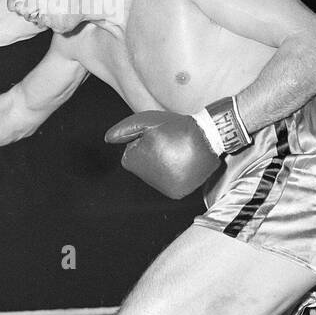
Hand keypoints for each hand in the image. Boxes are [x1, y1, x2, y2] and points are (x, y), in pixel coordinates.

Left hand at [105, 110, 221, 199]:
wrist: (207, 136)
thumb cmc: (175, 126)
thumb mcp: (146, 121)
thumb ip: (125, 130)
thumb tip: (108, 139)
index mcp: (137, 161)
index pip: (130, 156)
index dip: (143, 143)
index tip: (158, 138)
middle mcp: (148, 179)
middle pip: (142, 168)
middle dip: (152, 156)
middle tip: (168, 145)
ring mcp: (162, 188)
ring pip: (156, 176)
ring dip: (163, 165)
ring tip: (177, 153)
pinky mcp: (176, 193)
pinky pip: (168, 184)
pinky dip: (174, 175)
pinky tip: (182, 163)